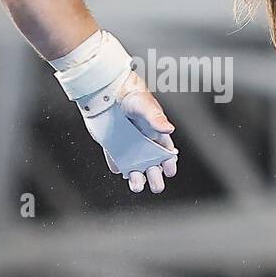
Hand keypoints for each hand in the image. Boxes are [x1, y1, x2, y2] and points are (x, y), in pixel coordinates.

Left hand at [103, 72, 178, 192]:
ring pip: (135, 168)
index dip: (170, 163)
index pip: (166, 153)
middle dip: (155, 177)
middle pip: (152, 165)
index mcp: (155, 133)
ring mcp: (128, 146)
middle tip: (156, 185)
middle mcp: (143, 142)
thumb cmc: (129, 94)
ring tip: (137, 185)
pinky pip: (116, 161)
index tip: (170, 170)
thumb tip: (168, 129)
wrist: (106, 91)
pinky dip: (117, 167)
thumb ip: (156, 118)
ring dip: (137, 178)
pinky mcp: (113, 147)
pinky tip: (119, 169)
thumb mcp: (145, 105)